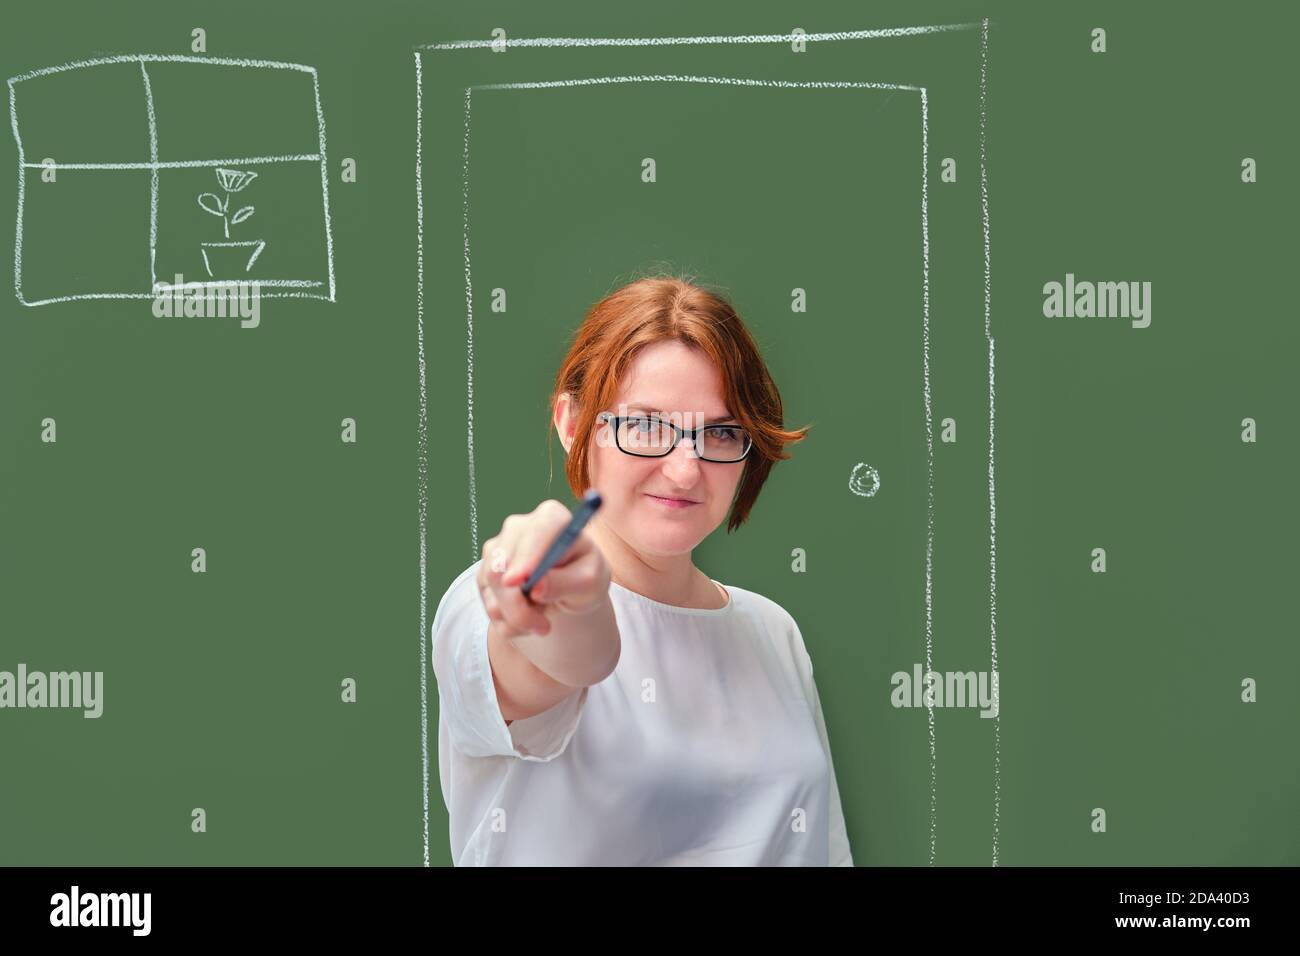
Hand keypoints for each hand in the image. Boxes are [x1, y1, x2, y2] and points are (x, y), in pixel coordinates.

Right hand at [476, 499, 610, 638]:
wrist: (572, 586)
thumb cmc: (585, 575)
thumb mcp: (590, 581)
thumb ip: (566, 582)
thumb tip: (536, 588)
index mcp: (551, 518)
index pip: (534, 533)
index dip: (524, 557)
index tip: (518, 582)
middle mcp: (518, 528)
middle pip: (501, 566)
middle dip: (518, 605)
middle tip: (544, 627)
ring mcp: (498, 549)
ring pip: (493, 591)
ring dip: (518, 617)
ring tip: (543, 616)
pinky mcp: (486, 572)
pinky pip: (490, 606)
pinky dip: (510, 622)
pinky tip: (529, 614)